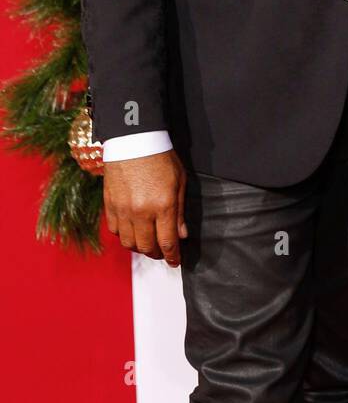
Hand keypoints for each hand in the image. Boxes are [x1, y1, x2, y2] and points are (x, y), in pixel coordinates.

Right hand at [103, 150, 187, 266]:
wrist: (133, 140)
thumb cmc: (160, 157)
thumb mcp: (179, 182)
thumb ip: (179, 211)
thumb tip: (182, 234)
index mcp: (163, 206)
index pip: (167, 242)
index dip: (172, 256)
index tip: (175, 262)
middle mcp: (141, 212)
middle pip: (147, 247)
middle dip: (156, 253)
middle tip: (162, 251)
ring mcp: (123, 210)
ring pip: (129, 243)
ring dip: (139, 247)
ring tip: (147, 241)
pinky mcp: (110, 205)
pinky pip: (115, 231)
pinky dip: (124, 235)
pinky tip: (132, 229)